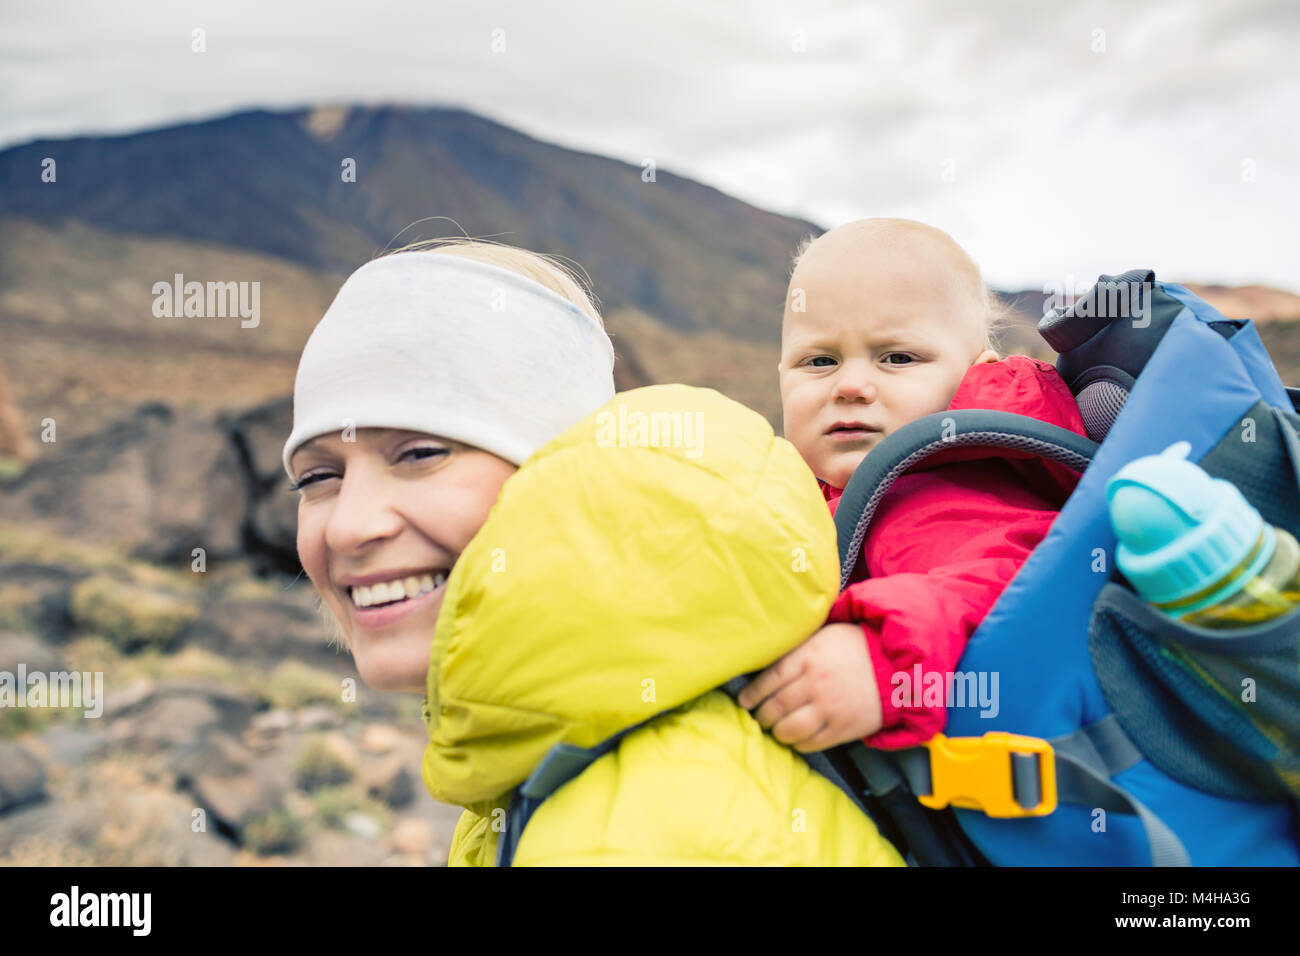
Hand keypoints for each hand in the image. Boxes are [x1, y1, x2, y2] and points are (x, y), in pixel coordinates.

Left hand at [736, 622, 882, 751]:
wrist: (897, 666)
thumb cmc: (856, 647)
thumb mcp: (824, 636)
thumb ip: (798, 650)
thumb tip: (767, 663)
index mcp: (809, 657)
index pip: (770, 678)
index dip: (753, 693)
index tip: (744, 701)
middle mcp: (816, 683)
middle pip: (776, 706)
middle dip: (762, 716)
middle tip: (759, 718)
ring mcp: (830, 708)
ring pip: (790, 729)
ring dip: (777, 732)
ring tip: (776, 729)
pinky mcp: (844, 728)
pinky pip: (812, 743)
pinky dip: (799, 744)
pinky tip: (796, 739)